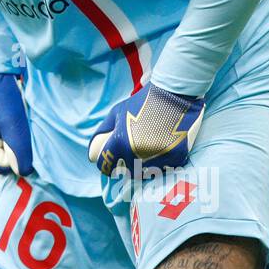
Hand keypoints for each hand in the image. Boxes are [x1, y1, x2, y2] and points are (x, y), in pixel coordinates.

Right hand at [0, 73, 33, 175]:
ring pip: (6, 155)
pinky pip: (5, 147)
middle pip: (4, 162)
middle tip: (15, 125)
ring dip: (15, 142)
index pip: (5, 166)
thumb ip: (19, 150)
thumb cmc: (5, 97)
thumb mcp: (14, 124)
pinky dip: (12, 138)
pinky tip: (11, 123)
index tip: (15, 129)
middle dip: (15, 147)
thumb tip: (25, 172)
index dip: (16, 151)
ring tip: (13, 122)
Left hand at [87, 83, 204, 177]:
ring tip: (145, 151)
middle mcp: (138, 155)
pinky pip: (163, 168)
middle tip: (130, 154)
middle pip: (126, 172)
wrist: (173, 95)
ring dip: (143, 166)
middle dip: (125, 166)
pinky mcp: (176, 158)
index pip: (106, 167)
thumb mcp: (116, 113)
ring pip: (145, 173)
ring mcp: (158, 158)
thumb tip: (93, 153)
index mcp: (119, 145)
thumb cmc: (140, 103)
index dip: (107, 163)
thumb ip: (103, 133)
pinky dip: (161, 163)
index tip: (111, 159)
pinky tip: (160, 149)